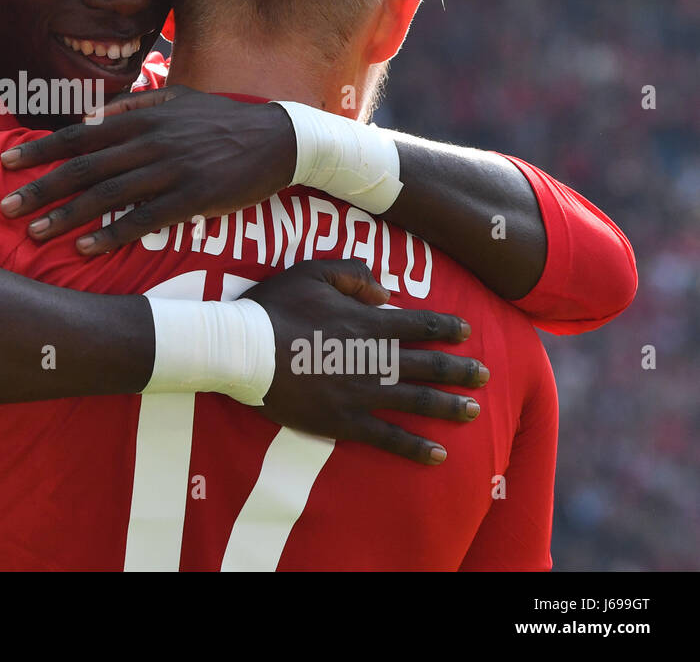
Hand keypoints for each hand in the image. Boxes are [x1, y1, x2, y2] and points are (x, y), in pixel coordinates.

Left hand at [0, 85, 295, 254]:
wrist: (277, 138)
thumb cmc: (220, 119)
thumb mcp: (175, 98)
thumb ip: (132, 107)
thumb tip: (90, 117)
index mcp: (141, 119)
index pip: (78, 135)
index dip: (40, 150)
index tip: (6, 163)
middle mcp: (150, 143)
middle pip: (84, 167)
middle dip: (40, 188)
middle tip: (5, 208)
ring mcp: (171, 171)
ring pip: (108, 195)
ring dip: (67, 215)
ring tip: (35, 233)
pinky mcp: (193, 198)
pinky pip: (145, 219)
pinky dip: (113, 233)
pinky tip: (86, 248)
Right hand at [242, 259, 488, 464]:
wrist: (243, 349)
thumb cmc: (274, 308)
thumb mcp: (311, 272)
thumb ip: (353, 274)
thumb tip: (386, 292)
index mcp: (368, 323)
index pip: (420, 325)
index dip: (447, 328)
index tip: (466, 332)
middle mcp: (375, 359)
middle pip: (429, 366)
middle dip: (459, 370)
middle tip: (483, 375)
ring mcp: (362, 393)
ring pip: (417, 402)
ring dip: (448, 407)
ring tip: (472, 411)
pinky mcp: (344, 420)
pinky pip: (388, 437)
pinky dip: (415, 447)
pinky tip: (438, 455)